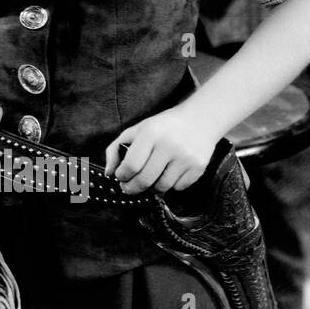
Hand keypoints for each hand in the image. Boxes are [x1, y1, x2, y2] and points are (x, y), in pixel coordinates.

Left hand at [104, 106, 218, 194]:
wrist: (199, 119)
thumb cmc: (162, 127)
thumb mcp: (136, 130)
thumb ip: (115, 149)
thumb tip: (109, 173)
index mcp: (150, 133)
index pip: (131, 165)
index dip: (122, 176)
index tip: (120, 177)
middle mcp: (169, 145)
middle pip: (145, 180)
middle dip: (132, 188)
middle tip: (128, 188)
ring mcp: (185, 157)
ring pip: (162, 187)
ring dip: (151, 188)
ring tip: (148, 180)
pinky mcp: (198, 167)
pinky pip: (178, 188)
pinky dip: (170, 186)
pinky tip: (168, 175)